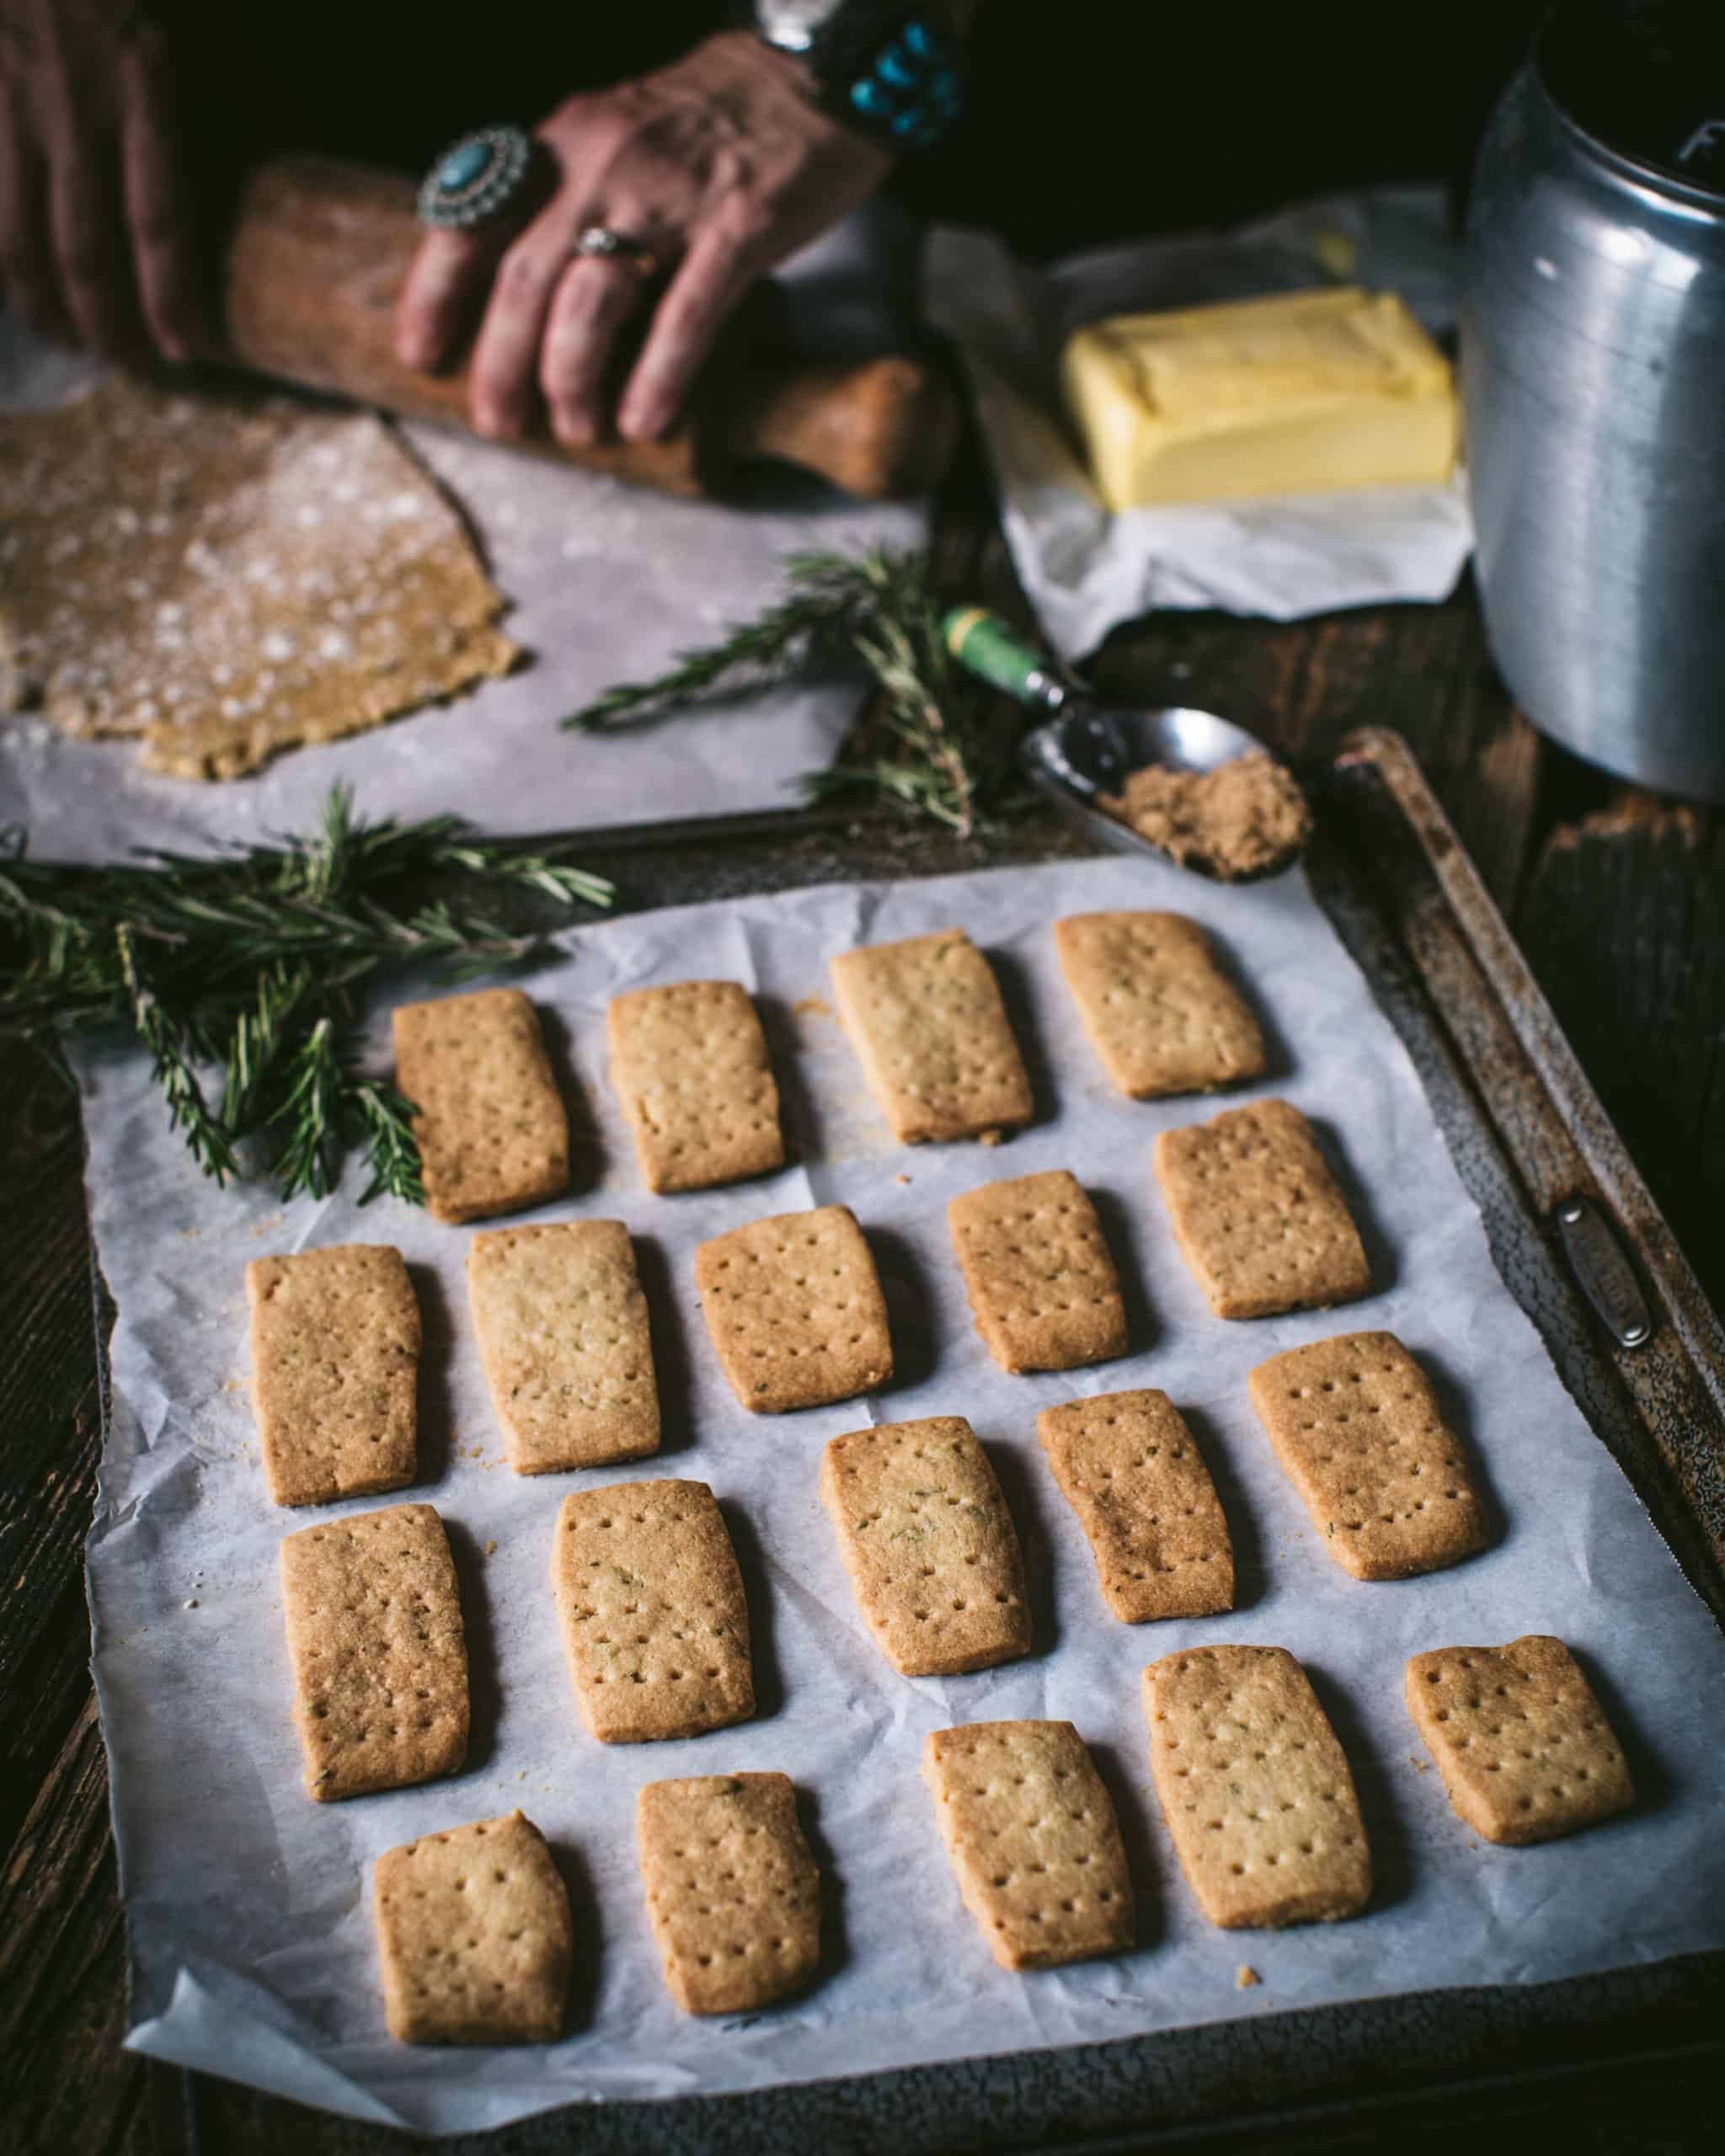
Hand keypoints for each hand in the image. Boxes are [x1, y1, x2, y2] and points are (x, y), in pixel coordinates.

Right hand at [0, 0, 291, 360]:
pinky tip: (25, 296)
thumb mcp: (214, 34)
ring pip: (18, 242)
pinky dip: (3, 263)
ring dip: (46, 311)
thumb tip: (313, 166)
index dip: (170, 297)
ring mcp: (15, 109)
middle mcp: (75, 111)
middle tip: (140, 375)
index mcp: (146, 92)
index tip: (188, 353)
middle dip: (109, 330)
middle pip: (84, 253)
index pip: (158, 220)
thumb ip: (255, 103)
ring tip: (77, 348)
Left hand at [395, 30, 893, 445]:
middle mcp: (601, 164)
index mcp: (561, 143)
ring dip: (572, 378)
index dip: (436, 293)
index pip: (472, 216)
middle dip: (501, 364)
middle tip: (499, 423)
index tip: (420, 355)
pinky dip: (657, 376)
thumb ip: (565, 197)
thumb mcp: (611, 136)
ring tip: (576, 430)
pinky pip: (685, 315)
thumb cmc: (708, 123)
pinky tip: (643, 422)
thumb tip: (521, 292)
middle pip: (525, 278)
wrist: (812, 73)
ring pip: (592, 301)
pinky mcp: (738, 228)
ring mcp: (670, 197)